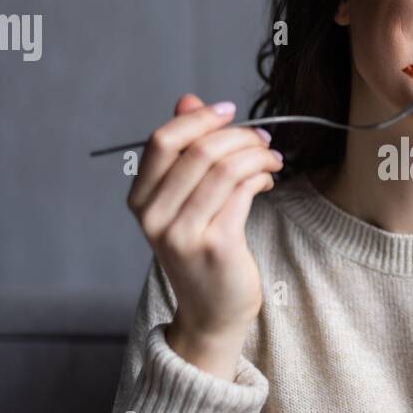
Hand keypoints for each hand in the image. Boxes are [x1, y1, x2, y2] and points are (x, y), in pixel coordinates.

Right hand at [127, 93, 283, 368]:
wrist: (211, 312)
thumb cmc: (201, 251)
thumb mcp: (184, 200)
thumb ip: (184, 150)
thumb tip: (188, 100)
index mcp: (140, 200)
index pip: (162, 141)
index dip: (198, 119)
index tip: (229, 110)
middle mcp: (154, 217)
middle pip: (198, 152)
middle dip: (238, 136)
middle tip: (263, 138)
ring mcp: (183, 234)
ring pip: (224, 169)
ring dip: (256, 154)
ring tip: (271, 157)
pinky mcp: (216, 246)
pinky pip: (242, 192)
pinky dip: (260, 175)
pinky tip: (268, 178)